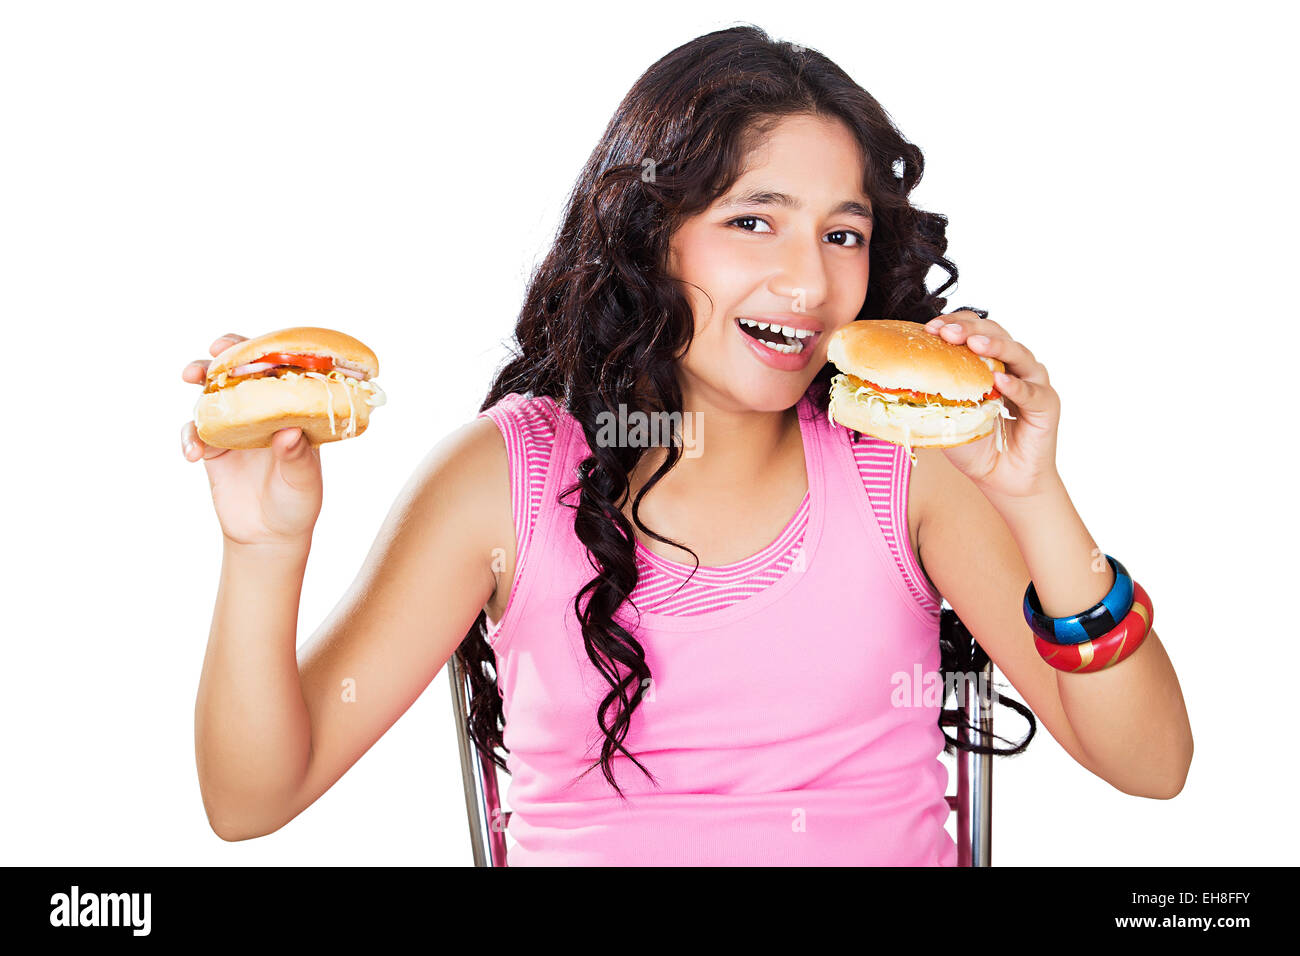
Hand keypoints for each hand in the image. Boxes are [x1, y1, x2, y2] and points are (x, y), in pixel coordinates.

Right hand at [180, 333, 323, 547]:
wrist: (269, 536)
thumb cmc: (297, 502)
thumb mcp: (303, 482)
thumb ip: (297, 457)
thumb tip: (289, 431)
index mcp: (292, 410)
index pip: (281, 371)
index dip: (268, 352)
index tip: (256, 345)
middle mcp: (262, 411)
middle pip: (241, 371)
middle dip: (226, 354)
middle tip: (216, 351)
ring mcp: (235, 426)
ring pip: (213, 392)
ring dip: (200, 378)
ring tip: (190, 376)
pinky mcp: (212, 447)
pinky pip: (194, 432)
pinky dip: (189, 436)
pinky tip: (192, 453)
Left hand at [923, 309, 1060, 499]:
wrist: (1002, 480)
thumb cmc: (976, 447)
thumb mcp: (948, 418)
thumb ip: (934, 398)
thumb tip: (898, 382)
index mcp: (989, 363)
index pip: (975, 330)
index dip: (955, 324)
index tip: (931, 328)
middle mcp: (1013, 366)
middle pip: (996, 333)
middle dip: (970, 329)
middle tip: (948, 332)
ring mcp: (1032, 383)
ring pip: (1018, 353)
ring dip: (995, 346)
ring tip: (975, 345)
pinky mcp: (1046, 404)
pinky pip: (1031, 391)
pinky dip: (1016, 385)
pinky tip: (1000, 380)